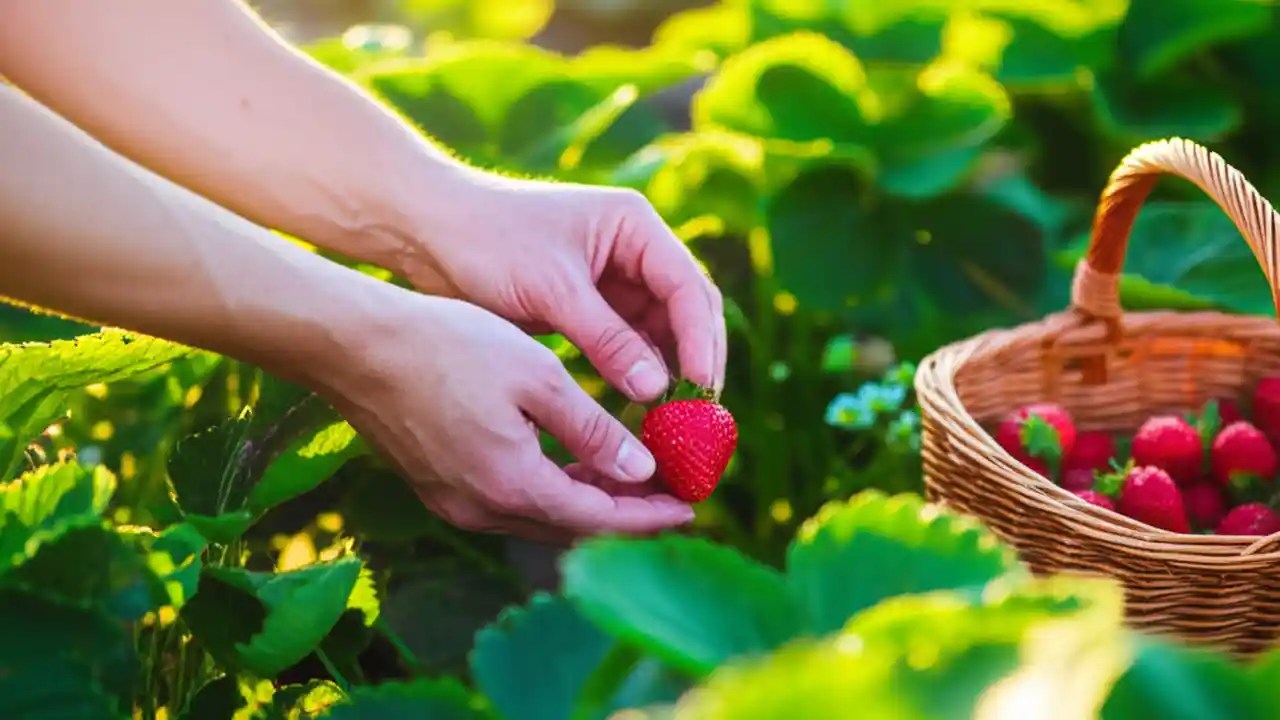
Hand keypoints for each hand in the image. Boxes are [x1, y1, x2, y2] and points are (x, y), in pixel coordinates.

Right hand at [316, 291, 694, 542]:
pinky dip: (550, 487)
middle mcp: (483, 509)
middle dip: (626, 512)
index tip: (692, 505)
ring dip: (588, 500)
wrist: (355, 346)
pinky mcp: (438, 487)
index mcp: (513, 485)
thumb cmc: (449, 346)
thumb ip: (592, 429)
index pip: (600, 519)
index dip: (650, 515)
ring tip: (633, 476)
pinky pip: (511, 500)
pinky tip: (572, 461)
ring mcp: (455, 503)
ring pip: (541, 515)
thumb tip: (642, 471)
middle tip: (672, 493)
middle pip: (572, 526)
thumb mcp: (536, 377)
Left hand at [403, 175, 725, 401]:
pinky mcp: (592, 307)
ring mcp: (615, 279)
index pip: (687, 286)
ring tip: (675, 421)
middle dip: (696, 360)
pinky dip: (639, 375)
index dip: (700, 339)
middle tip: (700, 414)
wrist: (427, 234)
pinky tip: (642, 411)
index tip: (701, 387)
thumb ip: (608, 340)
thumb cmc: (487, 243)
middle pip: (686, 310)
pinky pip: (631, 345)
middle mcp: (634, 249)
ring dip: (670, 372)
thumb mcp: (553, 291)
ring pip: (662, 332)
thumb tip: (658, 391)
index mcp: (633, 225)